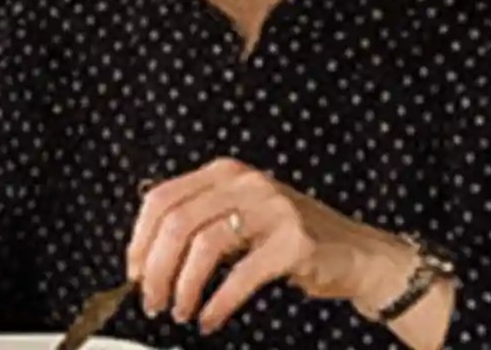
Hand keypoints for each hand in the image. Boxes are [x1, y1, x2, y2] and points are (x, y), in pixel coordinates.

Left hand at [127, 158, 418, 335]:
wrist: (356, 253)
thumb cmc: (288, 240)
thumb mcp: (237, 217)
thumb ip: (197, 224)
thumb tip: (144, 261)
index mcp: (223, 173)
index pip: (161, 198)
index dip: (139, 240)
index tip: (134, 273)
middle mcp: (245, 182)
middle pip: (177, 222)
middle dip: (156, 269)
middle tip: (152, 301)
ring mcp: (272, 208)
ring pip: (204, 245)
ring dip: (184, 287)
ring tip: (181, 311)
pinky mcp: (294, 241)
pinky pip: (241, 274)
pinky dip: (218, 302)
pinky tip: (209, 317)